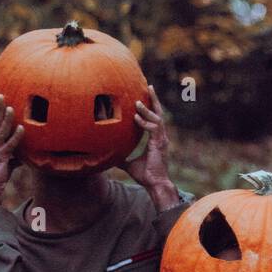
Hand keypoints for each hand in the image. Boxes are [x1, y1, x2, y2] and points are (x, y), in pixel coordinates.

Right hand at [0, 93, 23, 206]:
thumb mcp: (6, 162)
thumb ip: (15, 155)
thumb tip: (26, 156)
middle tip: (0, 94)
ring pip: (0, 130)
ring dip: (6, 119)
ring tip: (11, 107)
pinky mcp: (1, 157)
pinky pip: (10, 145)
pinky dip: (16, 136)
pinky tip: (22, 128)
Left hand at [126, 86, 177, 209]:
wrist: (155, 184)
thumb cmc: (145, 175)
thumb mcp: (129, 164)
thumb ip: (122, 157)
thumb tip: (109, 156)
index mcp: (156, 139)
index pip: (154, 119)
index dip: (150, 107)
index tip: (144, 96)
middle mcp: (161, 137)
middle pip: (159, 113)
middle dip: (154, 100)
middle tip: (149, 86)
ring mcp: (161, 140)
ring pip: (157, 118)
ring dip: (147, 109)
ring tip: (137, 102)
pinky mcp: (159, 144)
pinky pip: (153, 129)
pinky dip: (144, 123)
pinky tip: (136, 118)